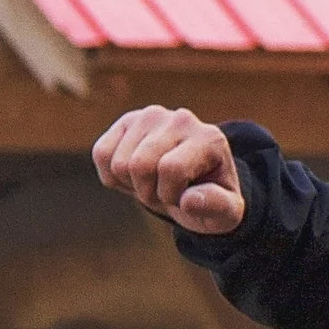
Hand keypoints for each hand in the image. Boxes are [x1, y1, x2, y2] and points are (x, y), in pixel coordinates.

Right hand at [91, 105, 243, 235]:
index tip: (184, 199)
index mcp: (209, 138)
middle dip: (149, 193)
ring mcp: (150, 116)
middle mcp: (180, 119)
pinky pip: (101, 154)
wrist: (194, 184)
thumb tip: (189, 200)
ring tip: (154, 183)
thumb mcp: (227, 212)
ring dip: (132, 186)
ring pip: (118, 163)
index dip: (170, 195)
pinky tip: (135, 175)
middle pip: (139, 166)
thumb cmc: (211, 199)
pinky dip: (113, 177)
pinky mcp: (126, 122)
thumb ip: (217, 207)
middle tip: (166, 194)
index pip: (170, 169)